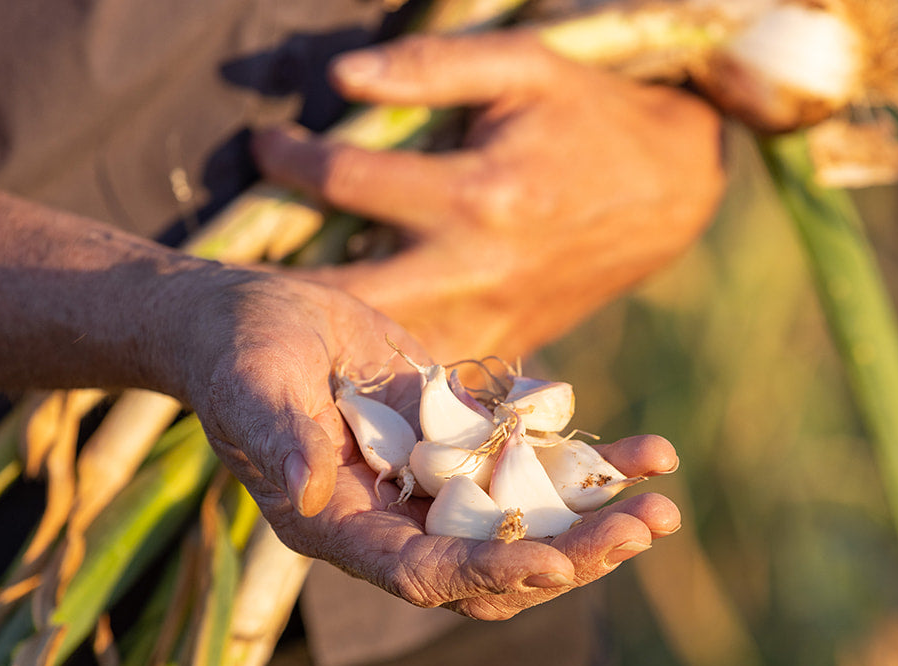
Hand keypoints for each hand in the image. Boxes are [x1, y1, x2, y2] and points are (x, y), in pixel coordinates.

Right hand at [170, 269, 680, 618]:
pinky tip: (651, 455)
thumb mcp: (253, 382)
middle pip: (495, 565)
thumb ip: (277, 434)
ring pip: (528, 526)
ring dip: (595, 522)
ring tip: (663, 506)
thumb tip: (308, 483)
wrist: (249, 317)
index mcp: (344, 528)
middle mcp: (397, 522)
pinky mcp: (465, 447)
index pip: (426, 573)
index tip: (557, 561)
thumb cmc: (238, 348)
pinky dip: (592, 466)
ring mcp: (437, 489)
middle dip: (570, 555)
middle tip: (640, 532)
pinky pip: (536, 468)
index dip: (491, 569)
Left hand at [250, 32, 725, 363]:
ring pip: (384, 343)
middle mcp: (479, 266)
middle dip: (285, 276)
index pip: (351, 177)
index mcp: (479, 194)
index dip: (294, 156)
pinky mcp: (504, 343)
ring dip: (326, 334)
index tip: (263, 139)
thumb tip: (342, 77)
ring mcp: (493, 315)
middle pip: (351, 288)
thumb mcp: (522, 67)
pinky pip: (427, 365)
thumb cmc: (586, 117)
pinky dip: (381, 361)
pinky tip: (340, 356)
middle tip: (231, 266)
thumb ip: (432, 68)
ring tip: (271, 316)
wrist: (666, 189)